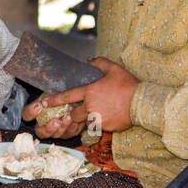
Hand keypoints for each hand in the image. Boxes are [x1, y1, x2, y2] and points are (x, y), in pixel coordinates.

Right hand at [23, 98, 87, 139]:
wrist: (76, 99)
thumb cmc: (61, 96)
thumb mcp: (52, 93)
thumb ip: (47, 97)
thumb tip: (44, 101)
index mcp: (36, 114)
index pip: (27, 115)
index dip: (31, 112)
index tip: (39, 106)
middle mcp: (44, 125)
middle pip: (41, 133)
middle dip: (48, 128)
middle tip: (55, 121)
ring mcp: (56, 131)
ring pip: (56, 135)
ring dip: (62, 127)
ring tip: (68, 117)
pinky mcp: (68, 133)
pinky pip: (69, 133)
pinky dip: (72, 127)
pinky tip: (75, 120)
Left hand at [25, 58, 139, 136]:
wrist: (143, 102)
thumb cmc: (129, 85)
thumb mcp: (114, 69)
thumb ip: (99, 63)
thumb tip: (90, 60)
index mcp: (90, 92)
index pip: (67, 96)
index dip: (54, 100)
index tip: (44, 103)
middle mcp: (90, 107)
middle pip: (74, 114)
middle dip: (74, 113)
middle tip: (82, 110)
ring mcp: (98, 119)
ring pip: (86, 122)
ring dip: (89, 118)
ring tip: (102, 112)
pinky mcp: (106, 127)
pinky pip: (99, 127)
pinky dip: (102, 123)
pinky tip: (112, 116)